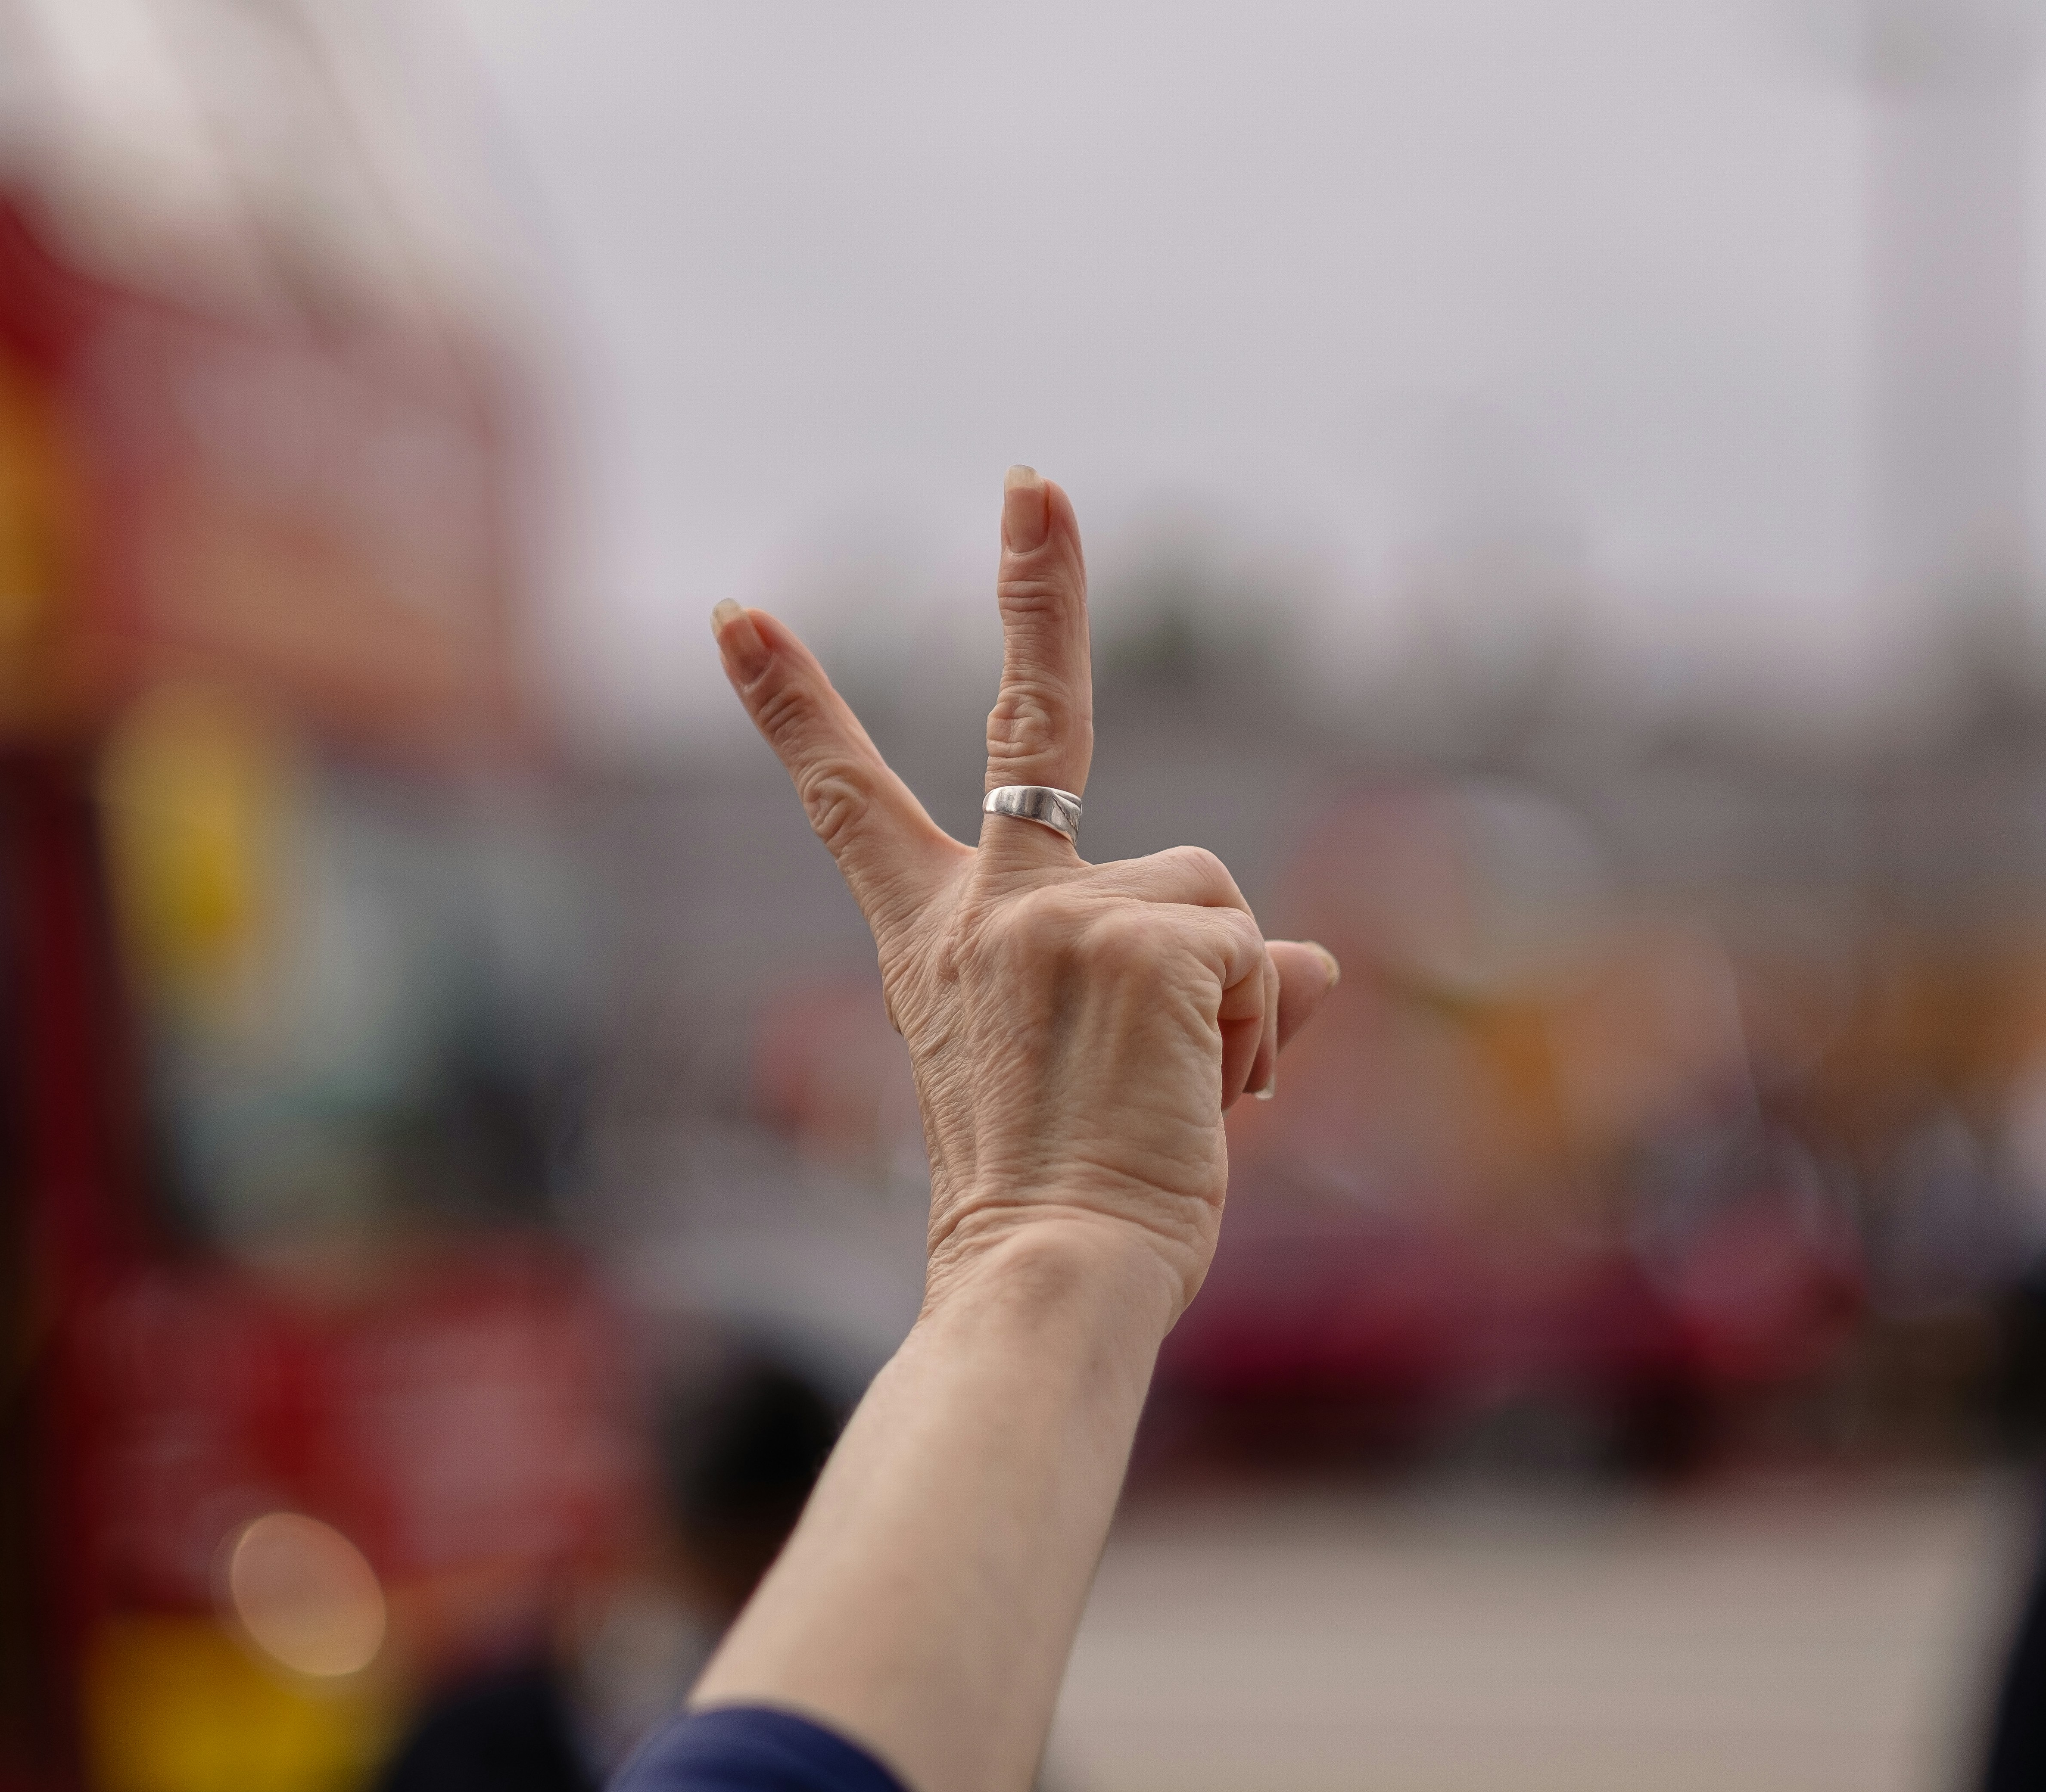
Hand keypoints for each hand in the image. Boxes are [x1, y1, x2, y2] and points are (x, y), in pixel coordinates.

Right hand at [712, 466, 1336, 1313]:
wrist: (1051, 1273)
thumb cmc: (1063, 1197)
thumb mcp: (1089, 1071)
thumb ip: (1171, 989)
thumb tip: (1311, 961)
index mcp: (938, 940)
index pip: (848, 799)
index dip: (791, 704)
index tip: (734, 614)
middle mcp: (991, 908)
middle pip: (1028, 718)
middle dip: (1035, 585)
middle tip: (1034, 483)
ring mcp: (1067, 913)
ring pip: (1213, 901)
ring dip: (1227, 1001)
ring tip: (1178, 1097)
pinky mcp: (1151, 940)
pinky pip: (1263, 961)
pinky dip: (1262, 1041)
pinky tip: (1209, 1104)